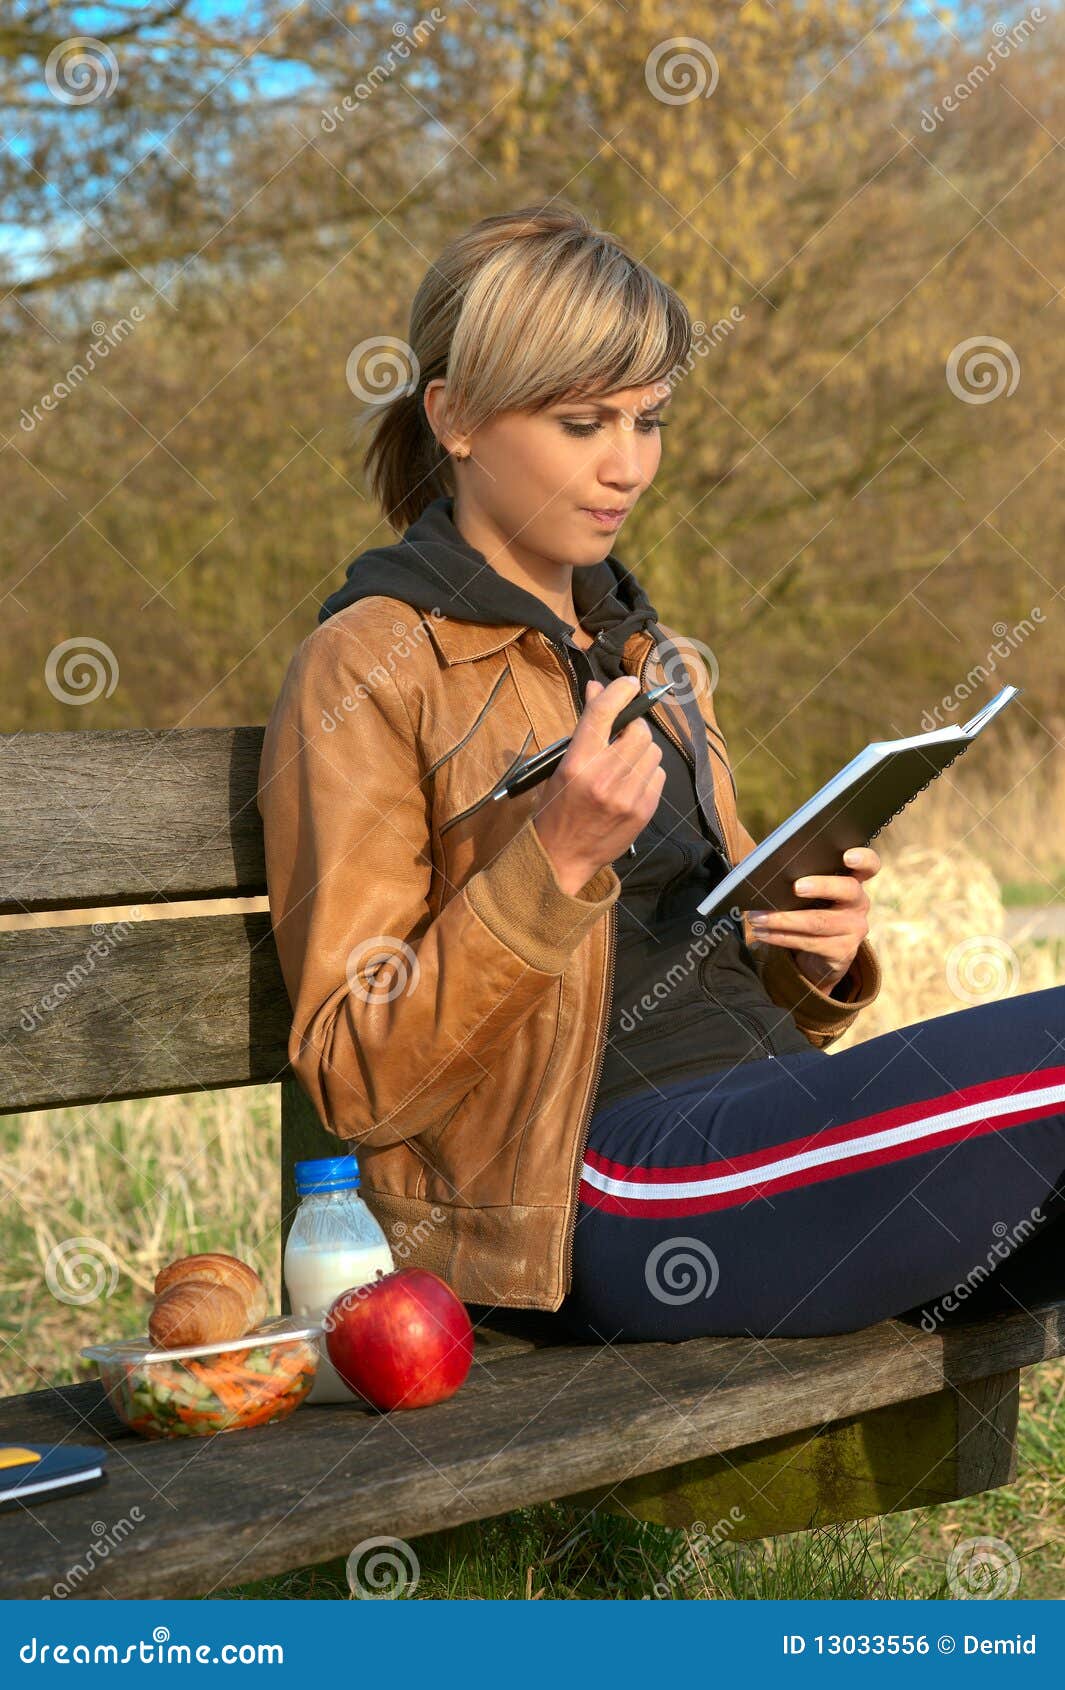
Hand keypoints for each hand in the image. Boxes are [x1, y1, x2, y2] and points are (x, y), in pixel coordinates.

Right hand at [531, 675, 664, 894]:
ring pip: (652, 751)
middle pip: (637, 730)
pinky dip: (647, 772)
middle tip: (620, 736)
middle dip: (632, 726)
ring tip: (623, 763)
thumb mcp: (559, 766)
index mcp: (577, 763)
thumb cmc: (556, 809)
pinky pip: (658, 774)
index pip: (603, 713)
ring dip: (640, 750)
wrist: (562, 858)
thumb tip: (597, 690)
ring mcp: (628, 796)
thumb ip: (583, 729)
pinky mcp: (644, 810)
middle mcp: (605, 777)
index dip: (619, 691)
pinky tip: (630, 782)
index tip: (629, 683)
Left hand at [744, 846, 880, 993]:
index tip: (847, 856)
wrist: (818, 957)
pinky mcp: (842, 952)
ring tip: (757, 917)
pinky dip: (780, 937)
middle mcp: (859, 903)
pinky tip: (762, 933)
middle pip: (847, 889)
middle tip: (796, 887)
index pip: (869, 866)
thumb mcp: (809, 895)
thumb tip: (759, 866)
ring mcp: (854, 929)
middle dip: (820, 886)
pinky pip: (808, 942)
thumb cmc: (809, 911)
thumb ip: (799, 877)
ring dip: (783, 919)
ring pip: (818, 922)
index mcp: (853, 880)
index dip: (863, 859)